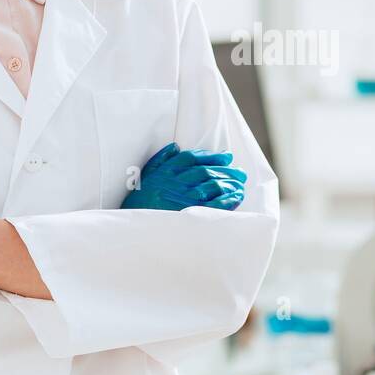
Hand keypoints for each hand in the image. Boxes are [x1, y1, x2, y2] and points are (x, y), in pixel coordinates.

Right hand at [122, 143, 246, 211]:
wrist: (134, 228)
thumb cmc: (140, 203)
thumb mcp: (145, 177)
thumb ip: (160, 160)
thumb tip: (176, 146)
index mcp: (164, 173)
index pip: (192, 159)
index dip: (211, 156)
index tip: (226, 157)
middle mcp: (175, 183)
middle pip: (205, 171)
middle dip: (226, 170)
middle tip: (240, 172)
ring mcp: (183, 198)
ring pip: (212, 185)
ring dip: (229, 183)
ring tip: (240, 183)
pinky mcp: (190, 214)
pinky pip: (213, 204)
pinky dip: (227, 199)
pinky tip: (237, 196)